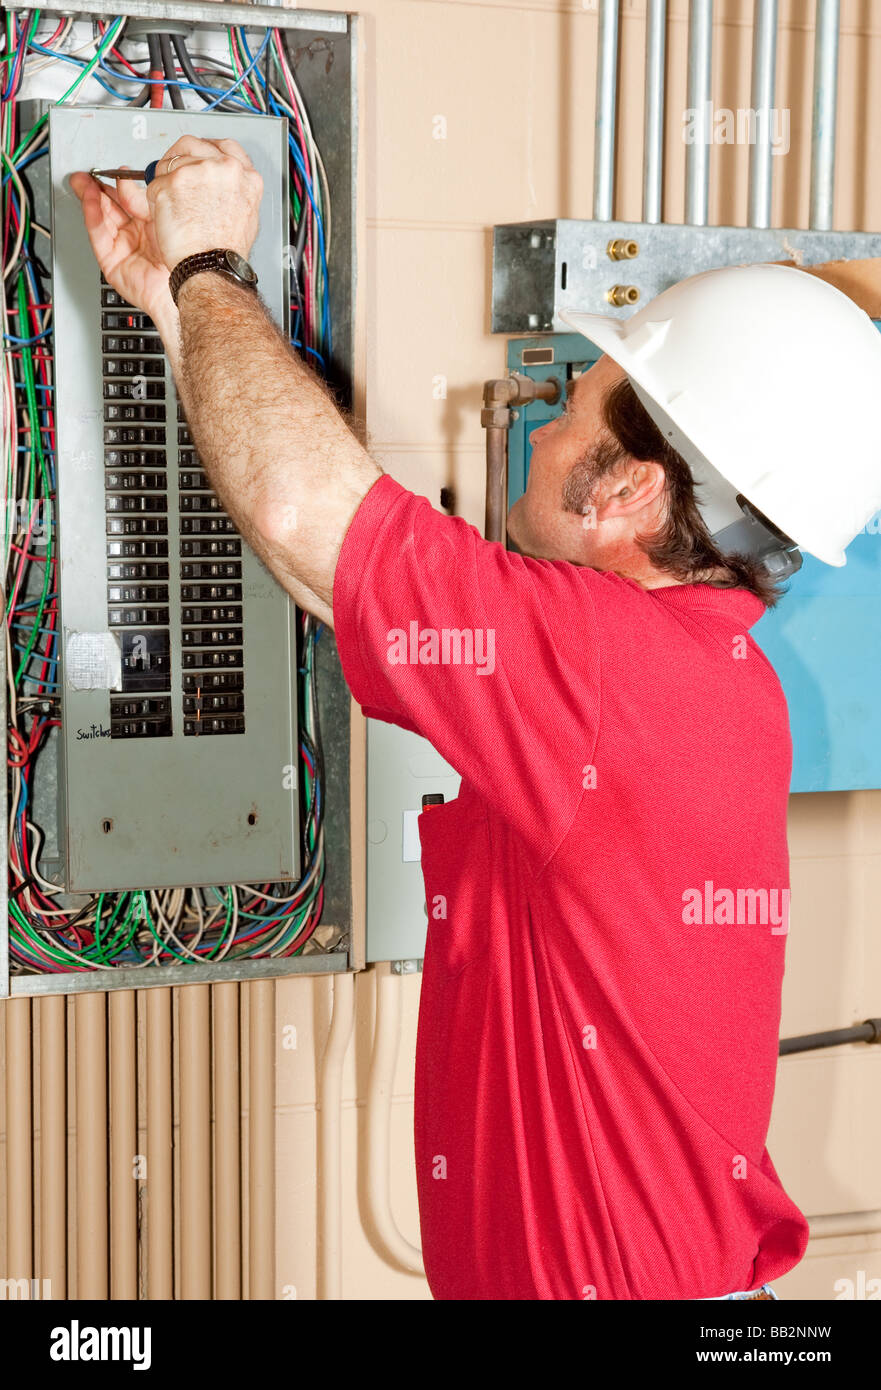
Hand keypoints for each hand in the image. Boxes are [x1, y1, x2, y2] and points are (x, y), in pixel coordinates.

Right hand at [69, 168, 175, 329]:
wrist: (186, 281)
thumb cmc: (184, 255)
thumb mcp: (162, 216)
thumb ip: (142, 200)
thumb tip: (126, 181)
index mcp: (150, 224)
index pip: (127, 201)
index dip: (117, 186)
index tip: (112, 172)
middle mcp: (135, 236)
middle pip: (110, 208)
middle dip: (96, 190)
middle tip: (87, 175)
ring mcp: (123, 248)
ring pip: (101, 219)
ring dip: (90, 199)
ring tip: (83, 183)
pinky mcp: (111, 262)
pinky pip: (98, 235)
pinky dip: (92, 217)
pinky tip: (89, 202)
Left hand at [145, 135, 262, 271]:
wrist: (213, 268)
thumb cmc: (226, 251)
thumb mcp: (246, 213)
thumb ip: (235, 189)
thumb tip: (222, 183)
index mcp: (245, 175)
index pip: (224, 146)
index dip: (206, 150)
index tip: (199, 157)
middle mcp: (224, 168)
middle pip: (191, 145)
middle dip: (180, 160)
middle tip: (176, 181)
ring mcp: (197, 172)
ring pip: (170, 163)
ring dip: (167, 182)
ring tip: (176, 208)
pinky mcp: (172, 182)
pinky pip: (154, 183)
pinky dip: (155, 200)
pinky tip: (168, 217)